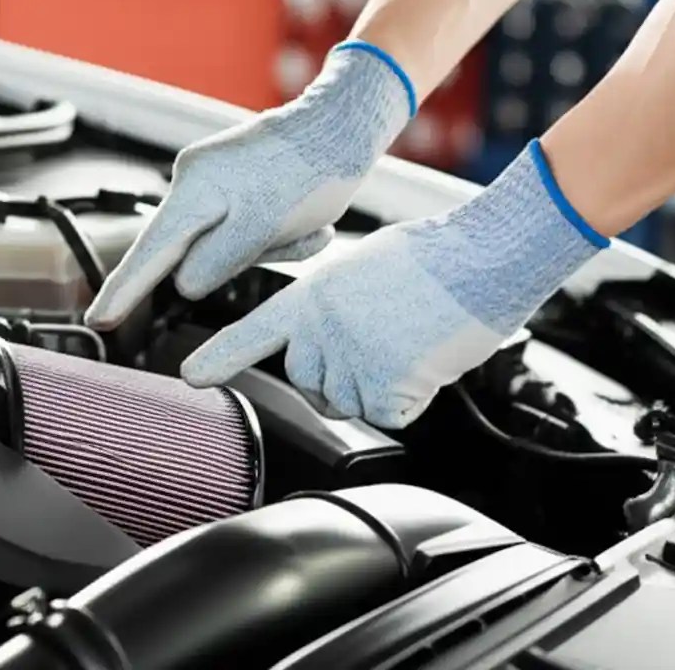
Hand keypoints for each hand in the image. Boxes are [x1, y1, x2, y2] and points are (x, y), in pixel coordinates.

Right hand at [84, 42, 415, 329]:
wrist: (345, 124)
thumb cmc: (312, 174)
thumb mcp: (265, 227)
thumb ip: (217, 260)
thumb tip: (182, 285)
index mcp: (194, 190)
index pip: (149, 253)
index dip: (123, 292)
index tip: (98, 321)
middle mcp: (193, 179)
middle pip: (192, 250)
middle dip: (242, 259)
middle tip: (292, 238)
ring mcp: (212, 177)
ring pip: (225, 243)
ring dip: (268, 248)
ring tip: (312, 228)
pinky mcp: (234, 180)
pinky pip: (243, 227)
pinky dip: (276, 235)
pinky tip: (311, 223)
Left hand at [180, 142, 603, 427]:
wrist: (484, 259)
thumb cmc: (436, 258)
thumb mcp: (361, 267)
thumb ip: (332, 305)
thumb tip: (328, 336)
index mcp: (313, 295)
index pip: (254, 331)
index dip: (220, 357)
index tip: (191, 377)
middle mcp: (323, 329)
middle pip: (309, 382)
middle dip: (337, 376)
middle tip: (379, 345)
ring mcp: (352, 360)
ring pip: (348, 404)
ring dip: (375, 388)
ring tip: (407, 345)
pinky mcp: (385, 386)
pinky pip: (387, 416)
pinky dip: (409, 401)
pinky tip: (424, 363)